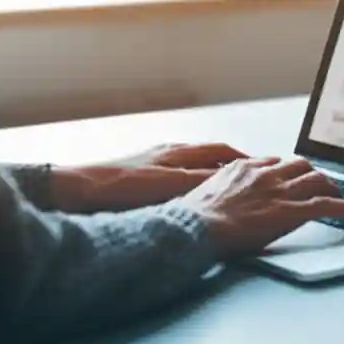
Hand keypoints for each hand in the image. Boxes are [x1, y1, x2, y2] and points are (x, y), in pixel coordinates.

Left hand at [48, 143, 256, 212]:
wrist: (81, 188)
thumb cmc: (121, 186)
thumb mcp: (167, 185)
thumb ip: (198, 181)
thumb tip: (229, 176)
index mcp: (179, 152)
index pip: (221, 151)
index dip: (244, 159)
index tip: (263, 166)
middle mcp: (169, 151)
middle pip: (208, 154)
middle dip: (231, 163)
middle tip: (250, 174)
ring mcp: (153, 160)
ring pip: (192, 163)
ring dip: (210, 171)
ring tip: (223, 183)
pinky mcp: (140, 171)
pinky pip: (175, 171)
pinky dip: (190, 179)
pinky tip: (186, 191)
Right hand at [178, 158, 343, 258]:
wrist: (199, 226)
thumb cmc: (195, 216)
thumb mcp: (205, 193)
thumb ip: (220, 189)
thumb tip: (218, 198)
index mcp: (244, 168)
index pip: (274, 162)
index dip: (285, 170)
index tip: (290, 175)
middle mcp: (266, 174)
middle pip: (299, 165)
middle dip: (312, 173)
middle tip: (319, 182)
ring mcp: (280, 191)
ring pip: (316, 180)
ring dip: (330, 186)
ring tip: (338, 193)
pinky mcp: (291, 210)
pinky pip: (324, 204)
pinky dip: (342, 206)